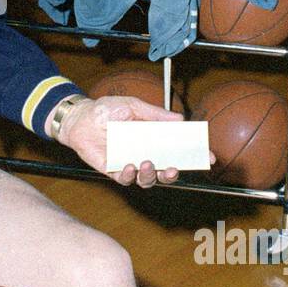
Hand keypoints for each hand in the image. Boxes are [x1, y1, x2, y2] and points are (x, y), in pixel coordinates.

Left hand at [57, 95, 215, 187]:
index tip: (208, 157)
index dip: (193, 155)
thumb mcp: (133, 106)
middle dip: (173, 173)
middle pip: (165, 171)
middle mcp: (143, 154)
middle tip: (174, 168)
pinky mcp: (113, 170)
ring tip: (148, 163)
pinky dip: (129, 174)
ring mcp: (129, 163)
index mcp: (152, 139)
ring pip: (147, 179)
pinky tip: (129, 165)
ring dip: (152, 175)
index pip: (177, 150)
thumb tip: (180, 118)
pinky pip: (125, 179)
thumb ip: (155, 114)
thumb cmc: (106, 109)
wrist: (79, 117)